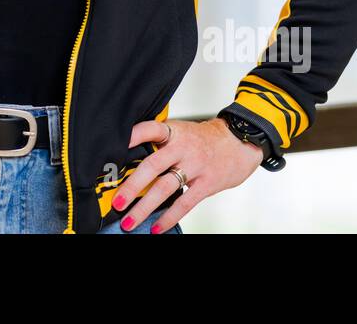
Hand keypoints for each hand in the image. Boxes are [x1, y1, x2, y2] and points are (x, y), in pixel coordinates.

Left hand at [109, 117, 263, 232]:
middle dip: (132, 186)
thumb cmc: (206, 139)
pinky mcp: (207, 183)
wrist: (241, 142)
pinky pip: (185, 203)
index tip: (115, 145)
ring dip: (144, 207)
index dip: (133, 135)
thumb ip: (161, 142)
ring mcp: (195, 165)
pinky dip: (169, 217)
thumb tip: (130, 159)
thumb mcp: (183, 132)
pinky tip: (156, 227)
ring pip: (165, 187)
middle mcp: (183, 147)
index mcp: (174, 132)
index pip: (151, 129)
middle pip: (153, 165)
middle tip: (117, 201)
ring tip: (129, 221)